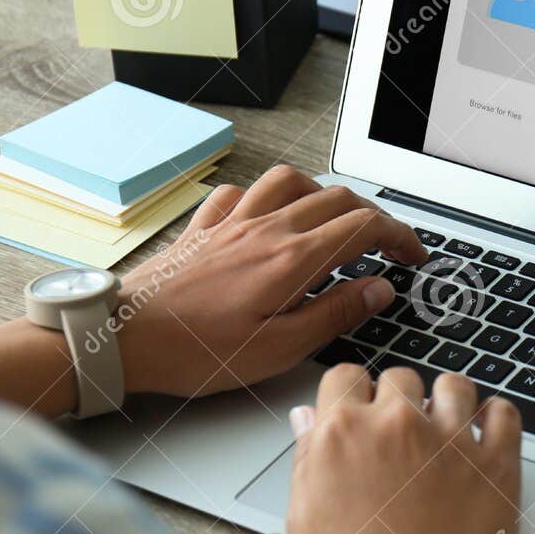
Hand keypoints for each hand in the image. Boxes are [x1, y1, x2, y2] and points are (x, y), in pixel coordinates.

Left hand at [114, 165, 428, 396]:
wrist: (121, 338)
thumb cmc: (194, 352)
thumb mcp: (278, 349)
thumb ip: (334, 314)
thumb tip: (377, 289)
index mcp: (290, 260)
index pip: (364, 227)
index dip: (399, 236)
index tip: (413, 255)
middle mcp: (265, 229)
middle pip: (336, 198)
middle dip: (373, 216)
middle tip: (388, 244)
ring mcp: (232, 223)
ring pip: (291, 181)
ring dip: (323, 193)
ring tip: (333, 220)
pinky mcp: (203, 229)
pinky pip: (240, 193)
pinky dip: (263, 197)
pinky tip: (266, 216)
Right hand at [286, 364, 521, 533]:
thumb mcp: (306, 522)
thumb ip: (307, 459)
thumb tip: (307, 420)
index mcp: (344, 433)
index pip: (345, 375)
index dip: (351, 394)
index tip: (360, 410)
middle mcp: (398, 424)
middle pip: (399, 376)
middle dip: (397, 399)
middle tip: (399, 435)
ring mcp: (451, 438)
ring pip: (453, 384)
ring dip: (447, 401)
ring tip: (444, 429)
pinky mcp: (496, 459)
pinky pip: (504, 412)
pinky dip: (496, 418)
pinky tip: (485, 435)